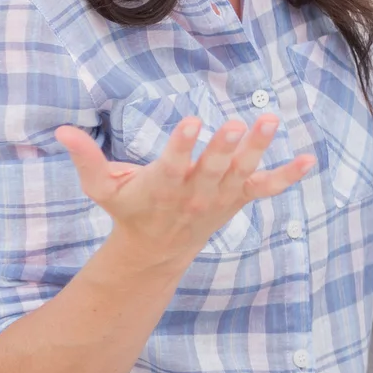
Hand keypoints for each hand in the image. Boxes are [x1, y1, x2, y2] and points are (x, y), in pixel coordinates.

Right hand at [55, 113, 314, 270]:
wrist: (158, 250)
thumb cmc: (129, 210)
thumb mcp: (101, 189)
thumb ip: (85, 160)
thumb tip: (62, 130)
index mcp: (163, 186)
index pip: (173, 165)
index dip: (181, 145)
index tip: (191, 122)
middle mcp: (196, 193)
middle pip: (213, 169)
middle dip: (224, 148)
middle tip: (234, 124)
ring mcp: (221, 197)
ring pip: (243, 173)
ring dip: (258, 149)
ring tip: (269, 121)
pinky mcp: (238, 198)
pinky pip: (268, 188)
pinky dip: (288, 176)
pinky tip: (310, 160)